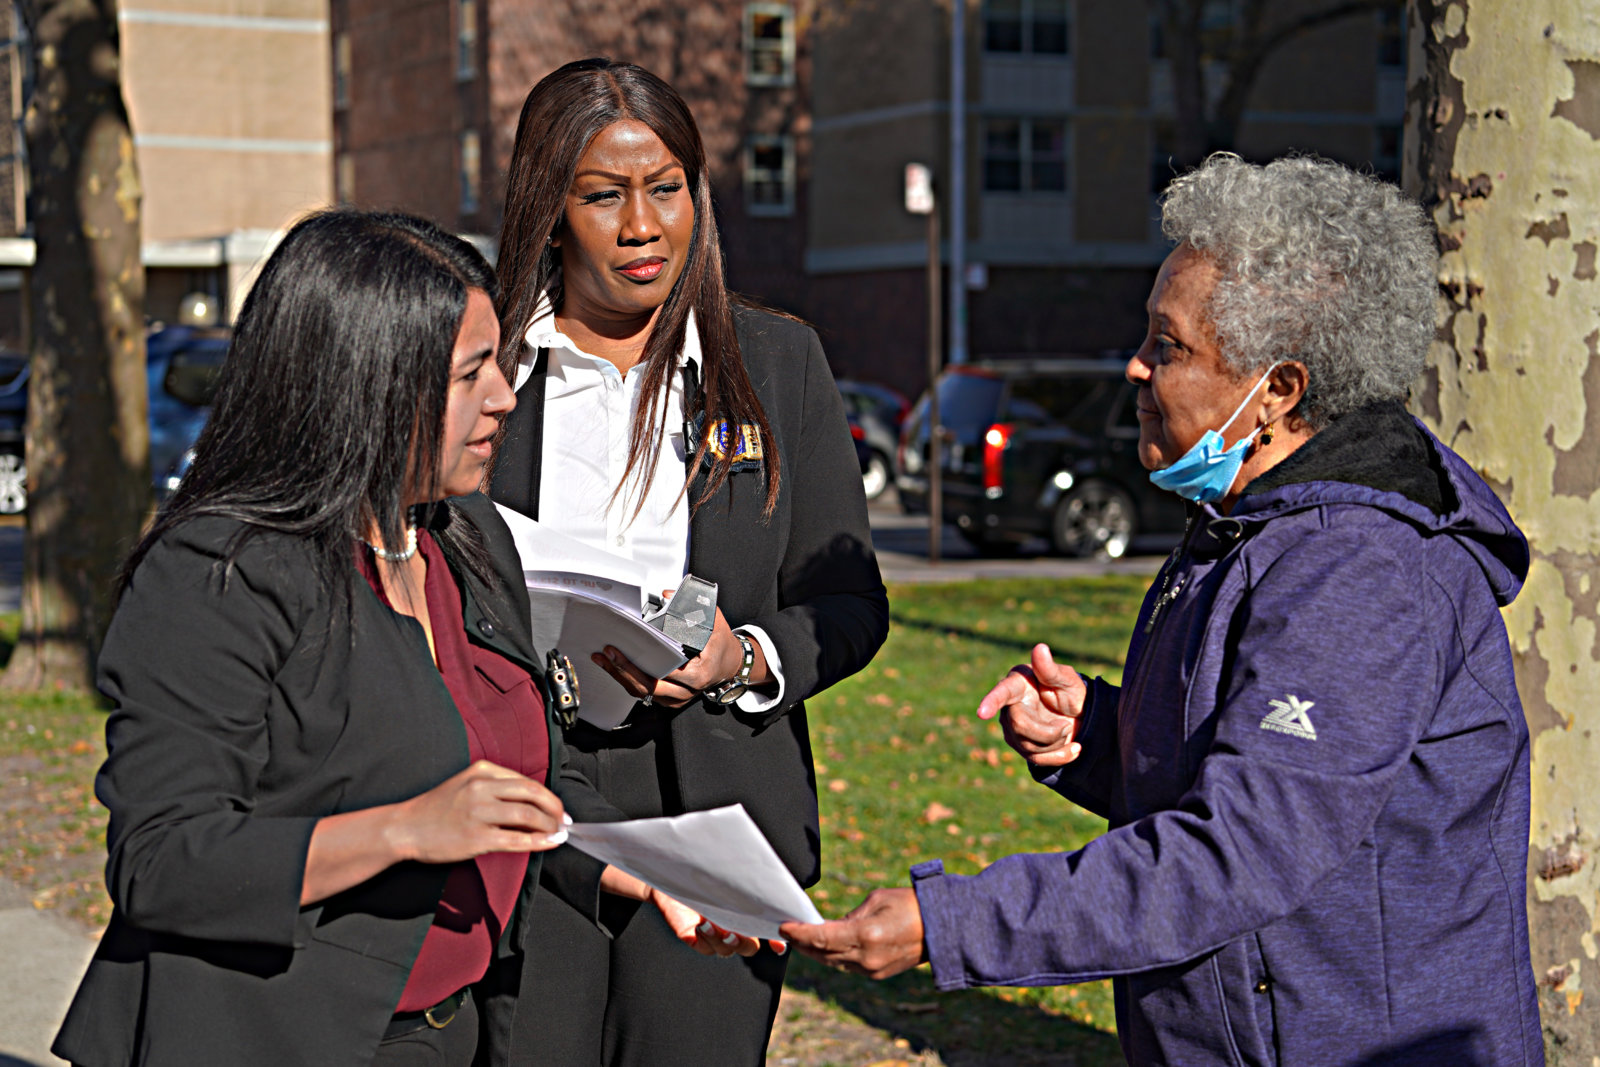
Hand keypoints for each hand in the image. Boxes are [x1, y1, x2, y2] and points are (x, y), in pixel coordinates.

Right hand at [388, 760, 568, 863]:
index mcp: (481, 771)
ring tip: (557, 833)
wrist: (405, 828)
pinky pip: (516, 839)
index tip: (558, 808)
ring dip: (549, 825)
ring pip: (528, 815)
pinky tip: (549, 843)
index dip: (548, 796)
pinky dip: (538, 842)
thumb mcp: (465, 785)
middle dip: (554, 808)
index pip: (526, 781)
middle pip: (532, 794)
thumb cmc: (437, 808)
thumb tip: (531, 804)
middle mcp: (481, 788)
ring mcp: (478, 813)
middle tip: (564, 820)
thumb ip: (495, 788)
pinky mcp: (476, 838)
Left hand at [592, 603, 762, 707]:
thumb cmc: (721, 645)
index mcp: (698, 675)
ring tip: (602, 659)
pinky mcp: (668, 699)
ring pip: (642, 693)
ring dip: (620, 676)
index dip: (645, 664)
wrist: (730, 665)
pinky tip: (612, 666)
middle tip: (608, 653)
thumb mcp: (715, 623)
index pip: (668, 674)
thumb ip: (694, 607)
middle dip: (624, 670)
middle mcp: (686, 692)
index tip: (629, 651)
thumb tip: (666, 594)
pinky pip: (643, 693)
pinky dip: (626, 680)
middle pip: (649, 687)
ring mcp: (676, 698)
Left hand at [599, 865, 778, 958]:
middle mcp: (731, 928)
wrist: (669, 874)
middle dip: (745, 942)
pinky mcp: (694, 938)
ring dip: (723, 941)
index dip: (776, 941)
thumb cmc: (702, 872)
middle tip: (738, 931)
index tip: (778, 943)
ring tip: (712, 924)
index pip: (765, 933)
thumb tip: (771, 878)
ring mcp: (713, 935)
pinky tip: (701, 926)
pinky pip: (704, 949)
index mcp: (744, 915)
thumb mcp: (727, 876)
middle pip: (748, 947)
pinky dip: (705, 940)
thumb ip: (745, 880)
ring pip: (726, 951)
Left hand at [780, 888, 925, 979]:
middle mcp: (867, 958)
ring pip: (833, 963)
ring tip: (799, 939)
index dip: (800, 933)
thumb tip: (831, 927)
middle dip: (802, 943)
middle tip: (786, 931)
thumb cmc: (910, 905)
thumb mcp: (876, 900)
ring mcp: (872, 970)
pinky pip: (847, 967)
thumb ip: (849, 916)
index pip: (822, 937)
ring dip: (815, 952)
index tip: (784, 925)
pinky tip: (823, 948)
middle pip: (823, 953)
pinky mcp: (877, 975)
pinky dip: (832, 957)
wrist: (941, 928)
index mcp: (866, 935)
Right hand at [976, 643, 1086, 766]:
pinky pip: (1037, 760)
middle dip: (1049, 732)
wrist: (1078, 716)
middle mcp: (1009, 705)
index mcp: (1017, 683)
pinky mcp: (1020, 745)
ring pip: (1029, 746)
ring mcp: (1011, 727)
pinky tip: (1073, 748)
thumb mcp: (1067, 680)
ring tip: (1067, 730)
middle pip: (1019, 726)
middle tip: (1067, 725)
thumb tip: (1040, 647)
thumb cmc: (1070, 691)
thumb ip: (1051, 668)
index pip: (1002, 693)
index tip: (981, 712)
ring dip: (1056, 743)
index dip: (991, 702)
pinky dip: (1060, 756)